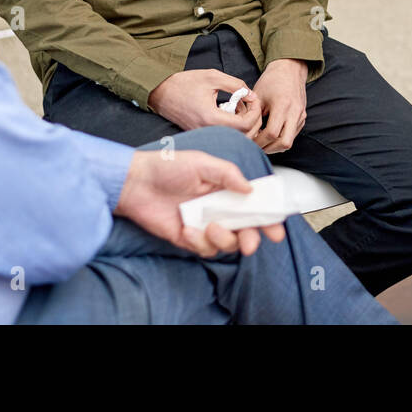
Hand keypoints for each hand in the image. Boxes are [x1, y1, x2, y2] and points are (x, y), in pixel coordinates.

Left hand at [116, 149, 286, 257]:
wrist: (135, 183)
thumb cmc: (167, 167)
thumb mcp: (203, 163)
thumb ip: (228, 174)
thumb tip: (250, 190)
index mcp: (226, 189)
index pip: (254, 204)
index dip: (268, 217)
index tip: (276, 228)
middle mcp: (219, 208)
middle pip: (246, 229)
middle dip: (252, 238)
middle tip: (251, 242)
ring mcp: (204, 224)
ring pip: (227, 242)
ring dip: (224, 239)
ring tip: (210, 227)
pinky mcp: (188, 238)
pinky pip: (204, 248)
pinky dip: (199, 242)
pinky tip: (187, 229)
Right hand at [148, 69, 262, 133]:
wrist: (160, 92)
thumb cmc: (184, 83)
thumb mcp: (213, 77)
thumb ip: (236, 85)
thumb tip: (252, 96)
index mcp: (211, 118)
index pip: (245, 125)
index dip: (255, 112)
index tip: (254, 99)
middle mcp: (208, 131)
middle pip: (243, 135)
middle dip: (253, 119)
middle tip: (250, 102)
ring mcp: (204, 134)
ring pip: (234, 136)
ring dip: (243, 122)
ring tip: (239, 104)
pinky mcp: (202, 133)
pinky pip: (224, 134)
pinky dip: (233, 124)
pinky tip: (230, 109)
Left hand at [250, 59, 307, 152]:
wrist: (290, 69)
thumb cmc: (272, 80)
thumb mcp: (257, 95)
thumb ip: (253, 115)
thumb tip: (245, 134)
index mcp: (283, 105)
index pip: (271, 133)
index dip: (259, 141)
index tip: (249, 141)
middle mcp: (295, 112)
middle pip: (284, 143)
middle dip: (269, 149)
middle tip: (256, 147)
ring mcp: (301, 116)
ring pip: (289, 142)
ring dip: (274, 146)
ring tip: (262, 141)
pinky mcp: (302, 117)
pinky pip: (292, 135)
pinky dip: (281, 139)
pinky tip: (270, 135)